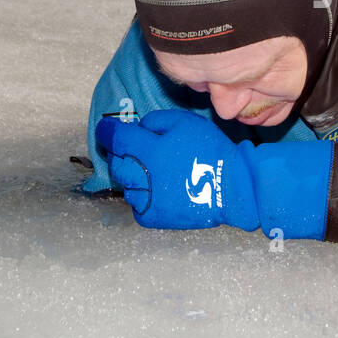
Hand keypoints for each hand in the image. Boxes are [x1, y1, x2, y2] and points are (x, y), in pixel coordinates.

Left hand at [95, 109, 259, 230]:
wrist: (231, 187)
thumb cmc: (210, 151)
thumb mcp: (185, 122)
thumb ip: (156, 121)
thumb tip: (139, 128)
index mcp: (146, 149)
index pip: (114, 137)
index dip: (106, 131)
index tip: (106, 128)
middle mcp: (139, 174)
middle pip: (117, 163)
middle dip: (121, 154)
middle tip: (134, 150)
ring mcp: (145, 198)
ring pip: (126, 186)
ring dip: (133, 177)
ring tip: (151, 173)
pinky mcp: (153, 216)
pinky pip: (137, 206)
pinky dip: (142, 198)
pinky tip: (156, 192)